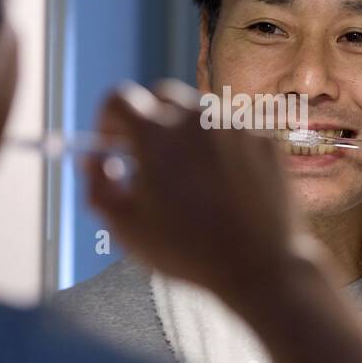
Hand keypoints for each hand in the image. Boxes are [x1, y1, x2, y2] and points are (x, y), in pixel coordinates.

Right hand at [84, 79, 312, 298]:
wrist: (259, 266)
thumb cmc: (186, 251)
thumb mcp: (124, 226)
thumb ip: (97, 186)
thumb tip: (98, 159)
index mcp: (155, 134)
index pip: (119, 99)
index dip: (106, 119)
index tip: (111, 143)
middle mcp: (196, 118)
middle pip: (160, 96)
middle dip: (146, 118)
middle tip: (147, 156)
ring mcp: (235, 126)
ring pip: (200, 113)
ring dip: (185, 134)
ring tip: (189, 179)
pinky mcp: (264, 139)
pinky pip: (233, 132)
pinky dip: (221, 149)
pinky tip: (223, 186)